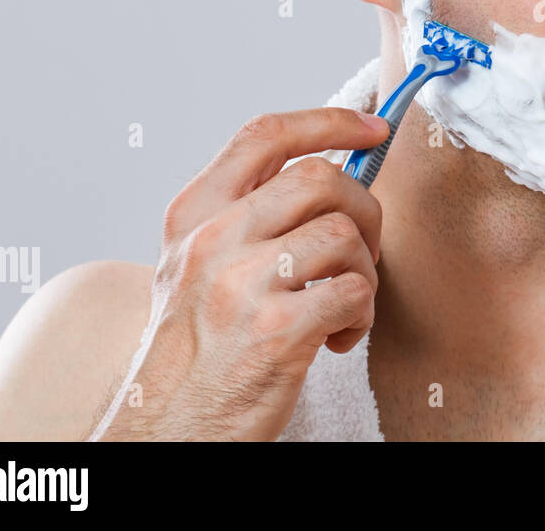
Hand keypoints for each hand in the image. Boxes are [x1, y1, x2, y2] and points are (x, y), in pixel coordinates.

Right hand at [89, 108, 388, 440]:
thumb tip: (332, 170)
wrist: (171, 424)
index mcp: (195, 213)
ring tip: (341, 306)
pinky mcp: (276, 329)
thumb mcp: (199, 261)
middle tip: (360, 252)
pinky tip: (335, 338)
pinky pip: (355, 291)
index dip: (330, 121)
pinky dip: (361, 316)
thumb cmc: (197, 345)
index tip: (373, 129)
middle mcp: (213, 238)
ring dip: (363, 272)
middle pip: (322, 178)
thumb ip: (249, 212)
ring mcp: (242, 283)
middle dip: (364, 210)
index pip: (266, 136)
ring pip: (346, 234)